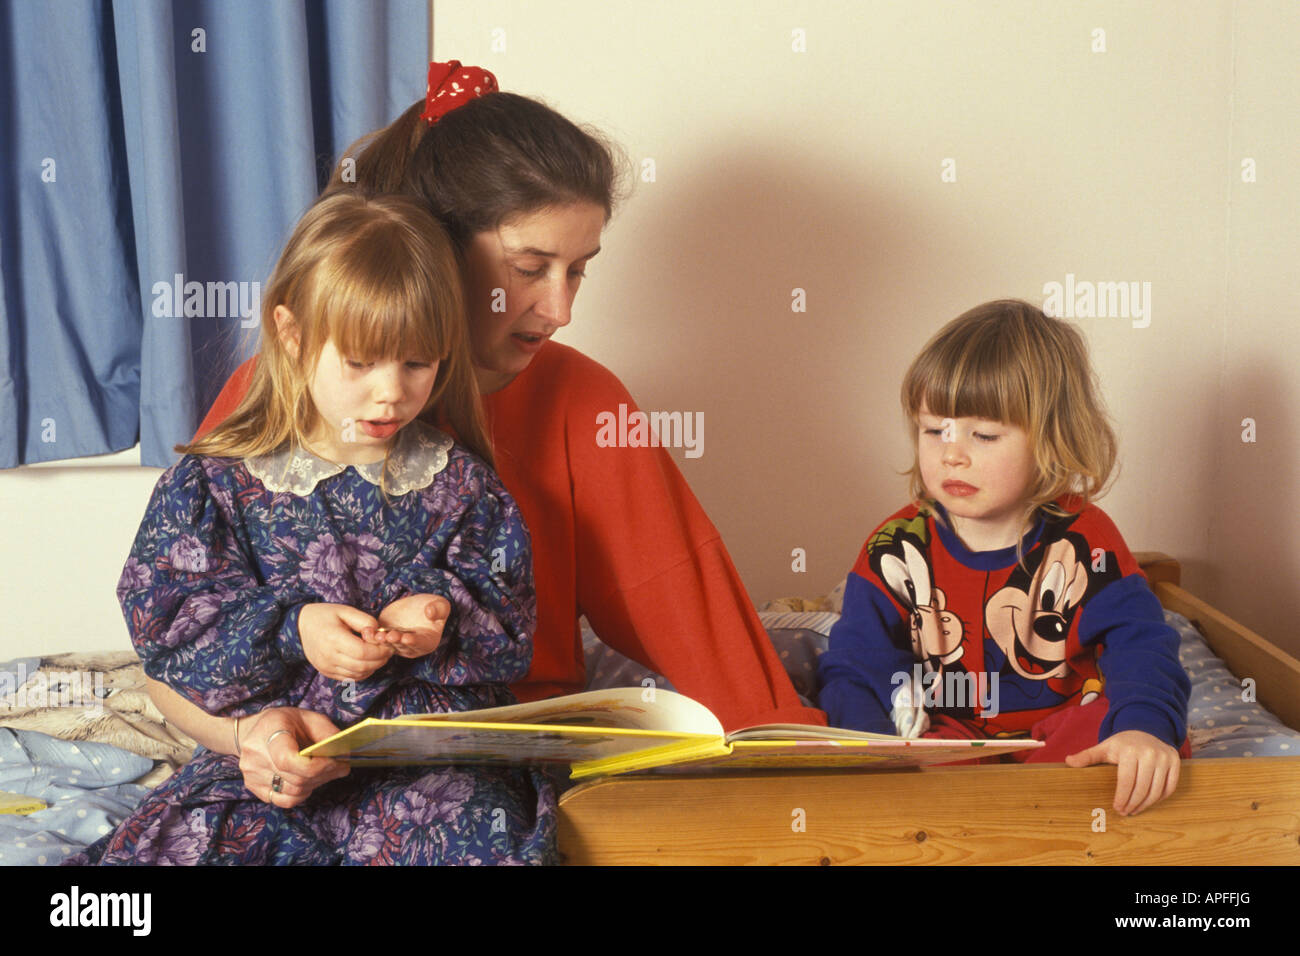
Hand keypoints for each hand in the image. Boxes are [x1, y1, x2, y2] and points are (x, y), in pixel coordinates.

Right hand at [236, 707, 349, 807]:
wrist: (250, 731)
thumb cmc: (282, 722)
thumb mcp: (307, 717)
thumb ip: (326, 733)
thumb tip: (344, 754)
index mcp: (268, 731)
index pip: (287, 760)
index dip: (315, 766)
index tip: (335, 762)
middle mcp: (255, 756)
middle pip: (295, 778)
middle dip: (324, 775)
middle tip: (341, 767)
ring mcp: (252, 775)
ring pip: (292, 792)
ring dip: (316, 784)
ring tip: (327, 772)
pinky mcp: (254, 788)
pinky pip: (284, 800)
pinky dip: (302, 794)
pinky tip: (310, 782)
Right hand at [299, 603, 391, 680]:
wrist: (300, 626)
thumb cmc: (324, 615)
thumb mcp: (345, 611)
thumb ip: (364, 620)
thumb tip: (378, 633)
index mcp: (333, 638)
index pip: (363, 652)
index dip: (380, 650)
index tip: (388, 644)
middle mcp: (328, 656)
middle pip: (362, 665)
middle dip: (381, 659)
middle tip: (388, 650)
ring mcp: (326, 667)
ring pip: (358, 674)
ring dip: (373, 667)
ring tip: (378, 654)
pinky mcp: (327, 673)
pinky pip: (350, 678)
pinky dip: (363, 672)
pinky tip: (367, 661)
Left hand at [363, 593, 449, 659]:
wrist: (416, 606)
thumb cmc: (433, 606)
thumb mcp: (441, 605)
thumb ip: (439, 609)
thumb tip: (430, 612)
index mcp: (427, 641)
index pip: (420, 643)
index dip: (413, 641)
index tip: (406, 637)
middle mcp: (412, 647)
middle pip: (402, 646)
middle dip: (394, 641)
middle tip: (387, 635)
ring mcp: (397, 644)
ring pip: (388, 645)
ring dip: (381, 641)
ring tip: (375, 634)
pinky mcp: (386, 638)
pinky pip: (378, 640)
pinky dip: (372, 637)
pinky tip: (367, 632)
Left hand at [1065, 729, 1180, 815]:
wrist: (1147, 729)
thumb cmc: (1123, 743)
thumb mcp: (1105, 747)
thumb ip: (1087, 756)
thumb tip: (1068, 761)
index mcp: (1129, 750)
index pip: (1126, 780)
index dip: (1122, 797)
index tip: (1117, 808)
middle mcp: (1149, 753)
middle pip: (1142, 788)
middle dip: (1133, 804)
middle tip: (1125, 813)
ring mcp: (1164, 758)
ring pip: (1157, 790)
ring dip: (1146, 804)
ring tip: (1135, 810)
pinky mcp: (1175, 762)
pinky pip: (1170, 786)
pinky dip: (1160, 798)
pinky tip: (1149, 802)